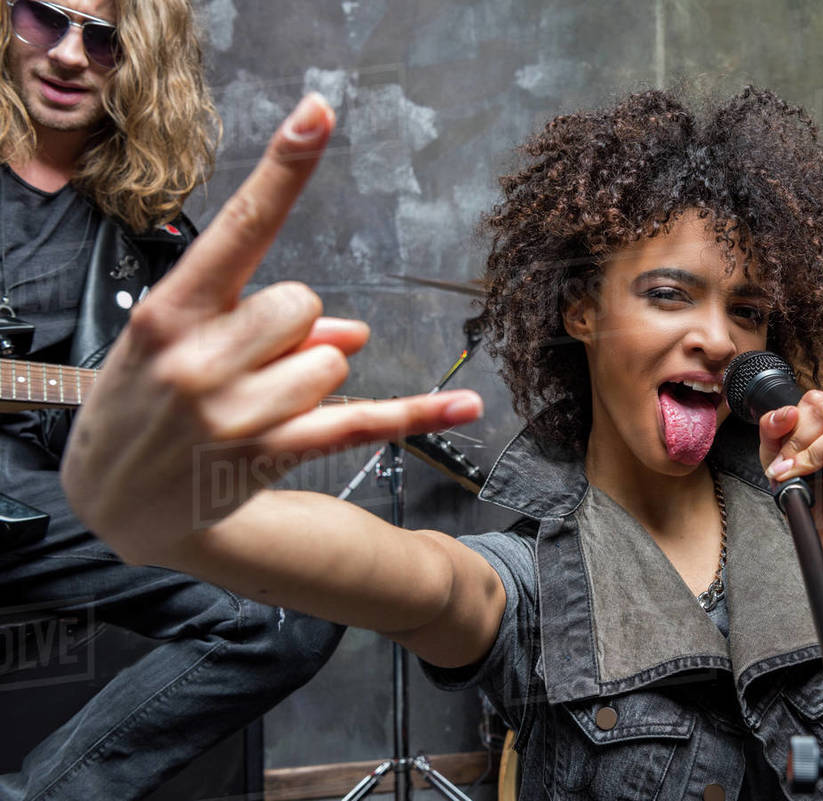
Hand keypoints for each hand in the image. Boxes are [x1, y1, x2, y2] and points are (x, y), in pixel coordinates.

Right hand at [61, 94, 483, 555]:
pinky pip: (362, 421)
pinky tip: (467, 406)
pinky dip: (418, 414)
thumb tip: (356, 332)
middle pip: (306, 302)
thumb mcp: (175, 343)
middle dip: (293, 329)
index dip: (284, 170)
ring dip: (312, 376)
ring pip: (334, 358)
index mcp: (171, 311)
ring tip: (255, 406)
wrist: (110, 499)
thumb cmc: (144, 401)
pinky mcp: (273, 454)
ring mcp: (237, 412)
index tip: (319, 112)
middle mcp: (202, 358)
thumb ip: (259, 318)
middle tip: (247, 364)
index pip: (241, 227)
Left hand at [757, 391, 822, 577]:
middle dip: (801, 443)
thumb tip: (783, 413)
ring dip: (818, 456)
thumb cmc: (820, 501)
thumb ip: (775, 434)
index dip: (793, 427)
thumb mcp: (786, 463)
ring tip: (816, 478)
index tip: (781, 458)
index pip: (818, 400)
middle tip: (790, 470)